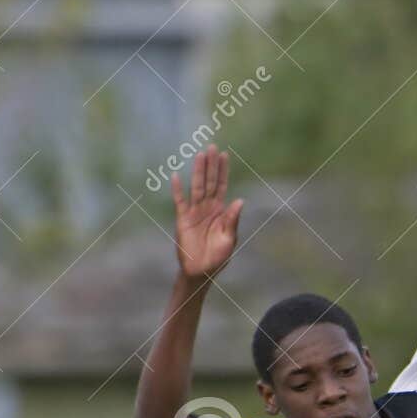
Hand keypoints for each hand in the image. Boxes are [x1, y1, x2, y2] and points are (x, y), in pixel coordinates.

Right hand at [172, 146, 242, 279]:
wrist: (200, 271)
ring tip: (199, 155)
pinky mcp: (182, 219)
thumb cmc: (218, 257)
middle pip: (210, 182)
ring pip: (197, 187)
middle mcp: (208, 208)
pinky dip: (178, 189)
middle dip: (211, 165)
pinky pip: (179, 201)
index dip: (223, 171)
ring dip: (198, 171)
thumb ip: (232, 220)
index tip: (224, 155)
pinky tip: (176, 176)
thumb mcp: (229, 239)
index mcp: (221, 212)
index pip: (222, 186)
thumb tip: (240, 200)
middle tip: (211, 147)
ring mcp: (194, 212)